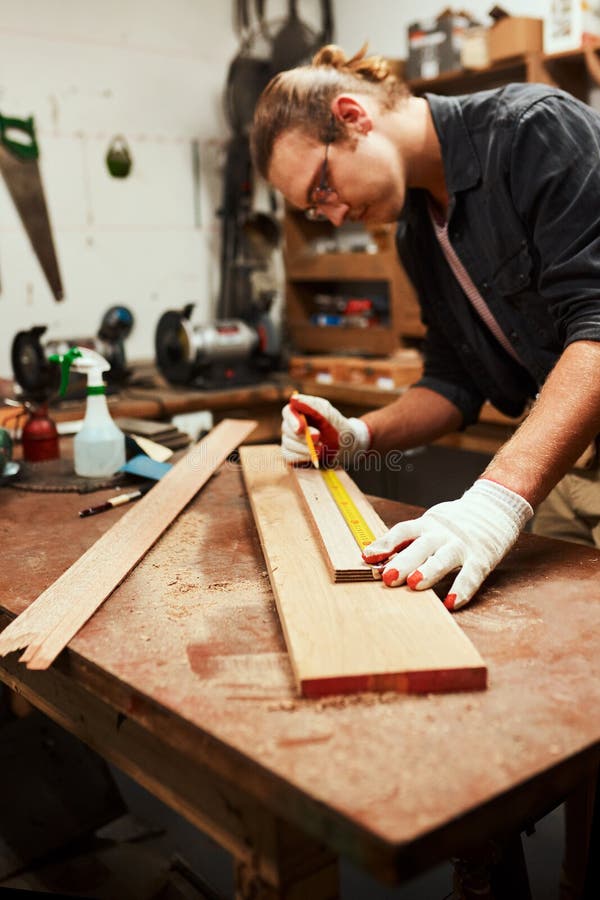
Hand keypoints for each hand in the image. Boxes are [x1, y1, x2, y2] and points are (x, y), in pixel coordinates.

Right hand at [281, 393, 370, 464]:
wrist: (346, 448)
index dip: (292, 420)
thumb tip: (293, 399)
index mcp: (300, 412)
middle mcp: (292, 426)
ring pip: (288, 444)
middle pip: (286, 429)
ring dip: (305, 448)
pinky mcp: (292, 456)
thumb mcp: (330, 415)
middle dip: (303, 436)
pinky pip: (290, 457)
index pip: (287, 412)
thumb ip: (313, 406)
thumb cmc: (337, 428)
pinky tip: (314, 456)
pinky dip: (303, 457)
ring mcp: (290, 441)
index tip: (301, 428)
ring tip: (322, 448)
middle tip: (318, 438)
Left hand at [362, 479, 532, 609]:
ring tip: (415, 584)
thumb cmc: (456, 522)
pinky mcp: (482, 558)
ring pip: (444, 558)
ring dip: (428, 571)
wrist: (496, 506)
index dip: (385, 543)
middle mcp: (443, 533)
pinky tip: (451, 603)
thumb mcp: (430, 524)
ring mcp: (463, 545)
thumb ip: (408, 541)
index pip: (403, 531)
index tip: (368, 556)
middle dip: (402, 562)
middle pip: (420, 546)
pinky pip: (471, 575)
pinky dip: (461, 589)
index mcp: (428, 525)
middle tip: (386, 577)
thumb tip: (376, 559)